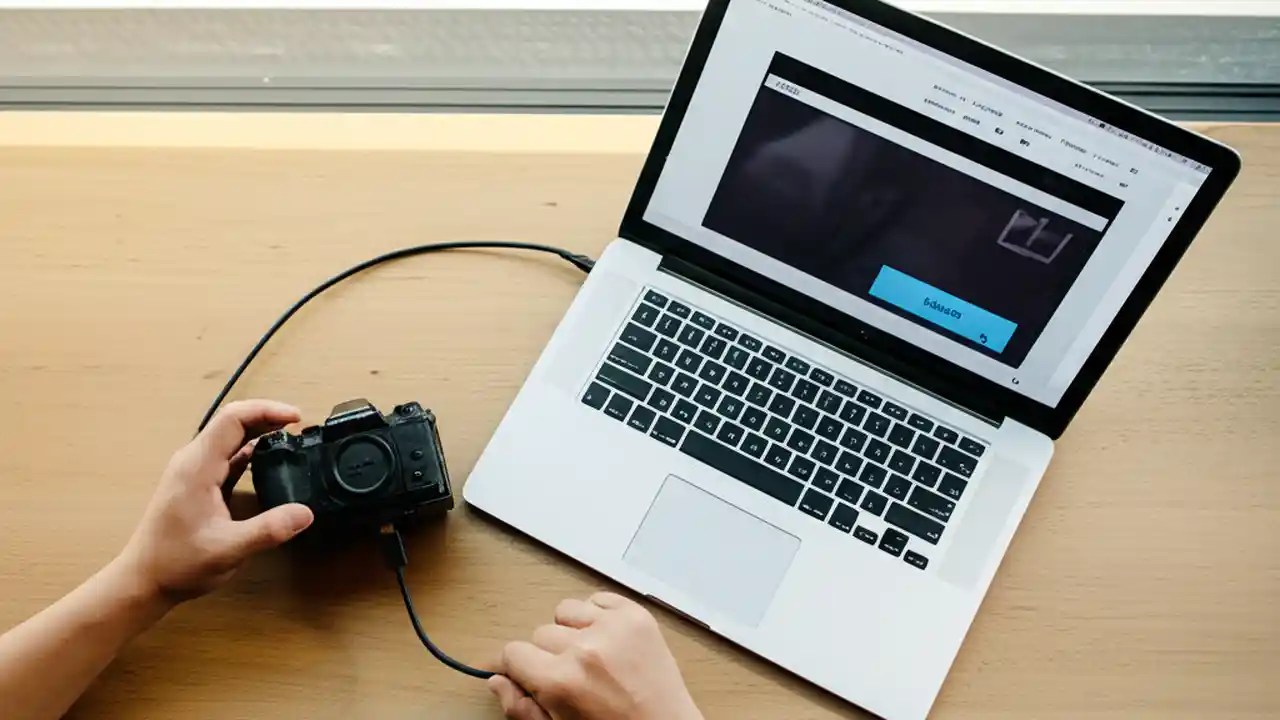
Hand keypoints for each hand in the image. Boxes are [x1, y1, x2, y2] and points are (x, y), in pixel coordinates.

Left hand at [113, 399, 314, 604]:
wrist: (143, 581)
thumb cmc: (177, 564)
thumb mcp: (228, 549)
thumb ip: (268, 530)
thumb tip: (306, 513)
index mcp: (197, 467)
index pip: (232, 419)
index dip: (267, 411)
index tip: (297, 418)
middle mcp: (193, 461)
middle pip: (232, 422)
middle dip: (268, 416)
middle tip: (300, 426)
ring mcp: (193, 472)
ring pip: (230, 438)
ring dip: (260, 431)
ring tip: (291, 438)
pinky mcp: (198, 483)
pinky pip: (227, 455)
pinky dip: (251, 450)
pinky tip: (269, 459)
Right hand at [489, 592, 702, 719]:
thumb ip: (521, 708)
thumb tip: (496, 679)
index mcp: (561, 681)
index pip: (513, 652)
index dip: (516, 665)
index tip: (522, 671)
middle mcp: (585, 648)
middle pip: (540, 633)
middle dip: (547, 654)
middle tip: (569, 676)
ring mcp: (614, 627)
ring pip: (566, 611)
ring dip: (570, 631)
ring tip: (589, 656)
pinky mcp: (636, 616)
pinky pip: (598, 599)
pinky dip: (597, 616)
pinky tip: (606, 641)